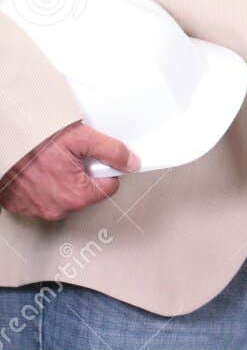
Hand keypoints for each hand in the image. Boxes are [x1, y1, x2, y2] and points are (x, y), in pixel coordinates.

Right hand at [0, 123, 139, 220]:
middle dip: (83, 175)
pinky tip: (39, 171)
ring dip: (63, 180)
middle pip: (87, 192)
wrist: (4, 143)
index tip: (95, 160)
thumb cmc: (35, 142)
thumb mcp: (82, 138)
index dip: (105, 169)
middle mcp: (58, 209)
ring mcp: (38, 210)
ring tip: (52, 163)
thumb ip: (112, 151)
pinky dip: (43, 186)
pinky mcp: (20, 206)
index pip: (109, 186)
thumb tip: (131, 162)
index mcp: (77, 195)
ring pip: (65, 196)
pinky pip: (42, 198)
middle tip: (69, 158)